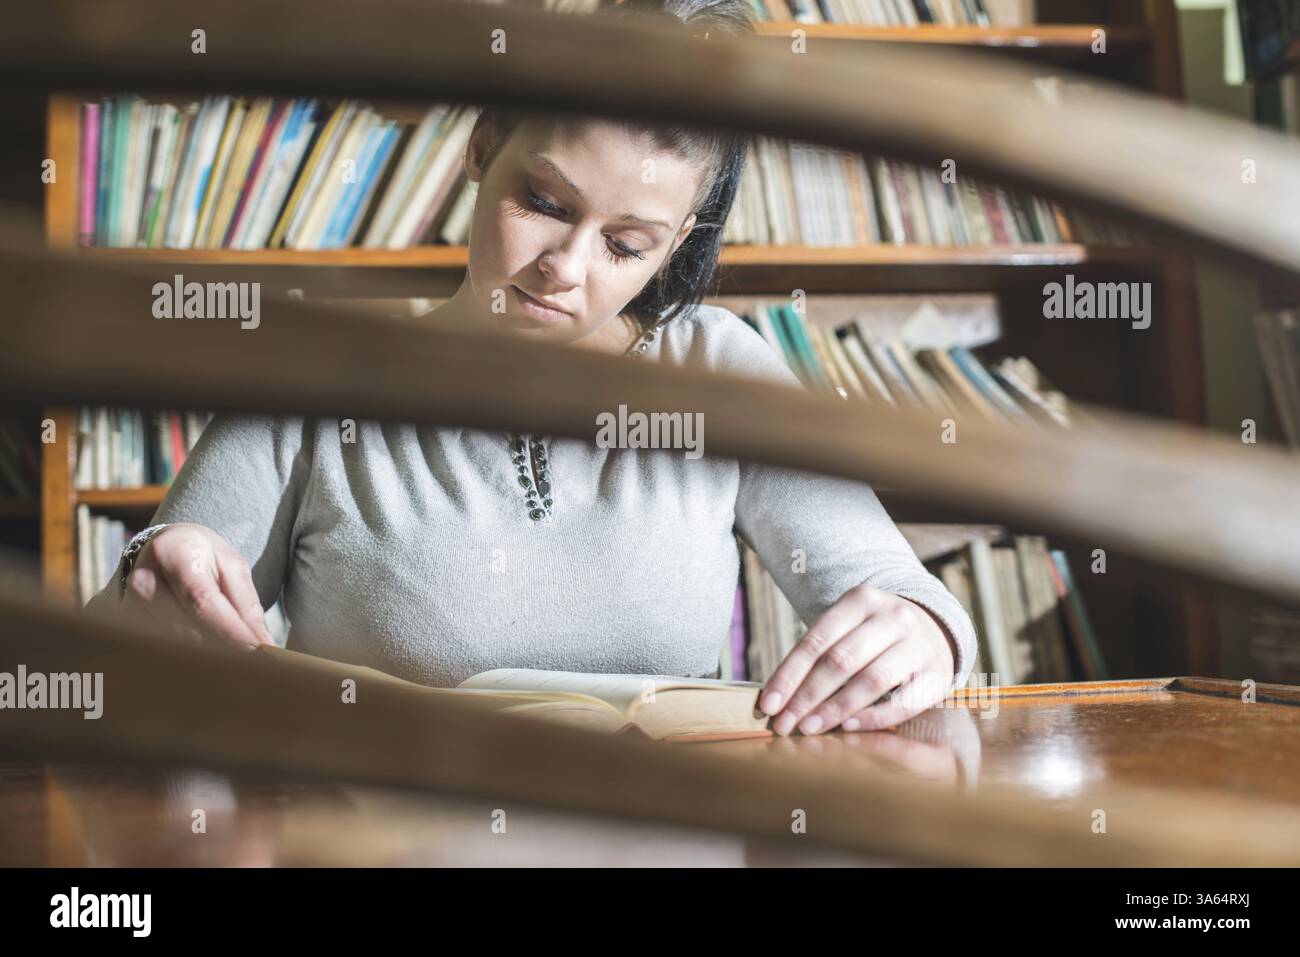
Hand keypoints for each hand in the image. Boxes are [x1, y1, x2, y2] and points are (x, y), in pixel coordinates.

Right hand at [103, 523, 272, 649]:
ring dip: (208, 652)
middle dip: (224, 647)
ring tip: (233, 653)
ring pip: (175, 643)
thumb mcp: (232, 566)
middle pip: (186, 628)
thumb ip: (246, 603)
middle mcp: (144, 579)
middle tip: (253, 660)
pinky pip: (162, 647)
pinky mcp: (126, 622)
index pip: (202, 601)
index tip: (258, 650)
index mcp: (174, 554)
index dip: (230, 630)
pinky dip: (189, 653)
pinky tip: (207, 650)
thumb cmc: (204, 556)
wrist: (165, 547)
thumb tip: (262, 642)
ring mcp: (128, 603)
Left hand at [758, 584, 956, 734]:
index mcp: (861, 600)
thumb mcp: (848, 628)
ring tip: (810, 728)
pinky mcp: (938, 674)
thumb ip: (817, 655)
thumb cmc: (873, 636)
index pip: (816, 641)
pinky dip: (874, 717)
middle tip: (784, 724)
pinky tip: (849, 727)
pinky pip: (904, 702)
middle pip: (841, 661)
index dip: (789, 676)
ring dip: (835, 708)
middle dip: (807, 696)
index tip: (768, 705)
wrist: (934, 628)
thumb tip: (776, 700)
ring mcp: (918, 645)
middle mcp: (893, 617)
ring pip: (872, 680)